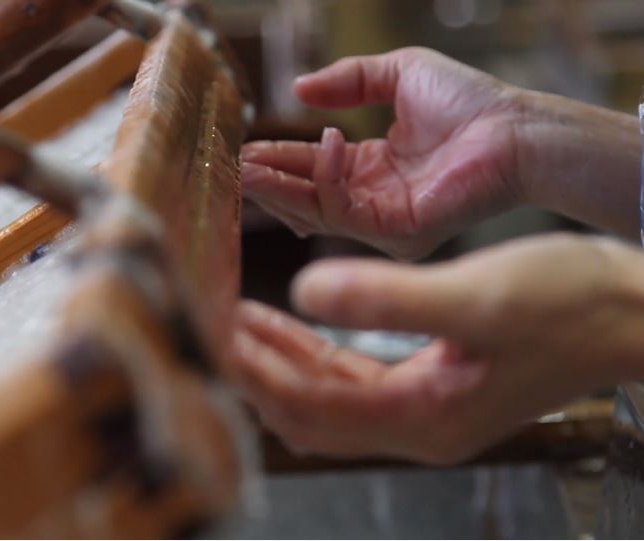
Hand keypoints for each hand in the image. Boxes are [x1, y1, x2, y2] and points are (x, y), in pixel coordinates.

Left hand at [228, 234, 643, 463]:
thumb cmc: (569, 305)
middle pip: (308, 413)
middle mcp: (418, 425)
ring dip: (280, 361)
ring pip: (326, 396)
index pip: (311, 408)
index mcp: (424, 417)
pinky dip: (314, 352)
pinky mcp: (433, 384)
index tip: (212, 333)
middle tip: (212, 325)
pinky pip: (352, 379)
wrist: (631, 313)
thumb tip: (302, 293)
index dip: (256, 373)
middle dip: (257, 372)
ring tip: (236, 317)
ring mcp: (425, 408)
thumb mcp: (475, 296)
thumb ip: (387, 301)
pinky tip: (289, 320)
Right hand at [241, 47, 525, 258]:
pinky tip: (326, 145)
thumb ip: (348, 80)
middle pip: (307, 197)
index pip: (314, 169)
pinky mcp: (398, 234)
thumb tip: (298, 88)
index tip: (247, 149)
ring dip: (282, 186)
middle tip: (236, 165)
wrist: (513, 126)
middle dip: (270, 180)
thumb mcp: (397, 75)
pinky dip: (329, 179)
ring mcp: (385, 222)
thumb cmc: (470, 101)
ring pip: (317, 211)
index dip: (280, 158)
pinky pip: (346, 212)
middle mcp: (374, 200)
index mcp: (373, 168)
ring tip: (251, 165)